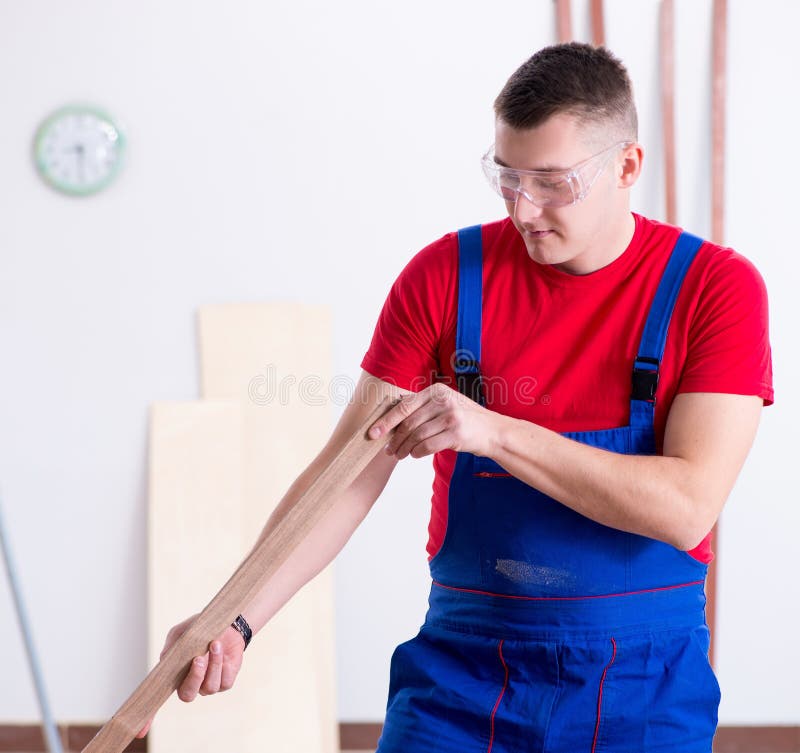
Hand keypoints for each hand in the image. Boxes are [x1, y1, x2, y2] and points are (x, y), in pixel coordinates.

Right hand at [136, 614, 245, 737]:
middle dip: (193, 678)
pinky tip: (220, 649)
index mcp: (175, 678)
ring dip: (212, 664)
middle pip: (187, 695)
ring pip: (208, 687)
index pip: (159, 702)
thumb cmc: (199, 630)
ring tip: (214, 644)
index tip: (139, 732)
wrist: (226, 623)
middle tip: (197, 658)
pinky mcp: (226, 681)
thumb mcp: (180, 634)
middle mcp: (191, 685)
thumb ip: (171, 648)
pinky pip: (223, 682)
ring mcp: (208, 684)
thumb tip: (164, 662)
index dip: (149, 718)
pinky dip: (221, 664)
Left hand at [368, 383, 497, 458]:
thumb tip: (391, 412)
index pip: (404, 406)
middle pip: (409, 423)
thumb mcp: (445, 404)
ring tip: (399, 455)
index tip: (373, 433)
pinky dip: (417, 453)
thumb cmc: (464, 418)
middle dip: (395, 439)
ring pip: (416, 436)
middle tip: (388, 450)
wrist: (493, 431)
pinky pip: (427, 446)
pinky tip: (414, 455)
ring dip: (404, 448)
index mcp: (436, 390)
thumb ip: (422, 406)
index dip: (386, 421)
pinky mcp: (456, 433)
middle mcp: (443, 400)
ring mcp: (451, 417)